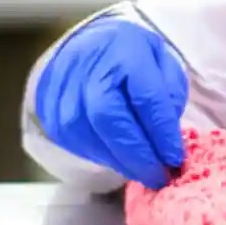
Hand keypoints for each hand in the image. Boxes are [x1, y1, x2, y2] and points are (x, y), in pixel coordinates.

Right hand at [35, 12, 187, 189]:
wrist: (86, 47)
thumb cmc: (129, 57)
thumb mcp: (161, 61)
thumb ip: (169, 93)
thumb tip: (168, 137)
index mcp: (124, 50)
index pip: (145, 97)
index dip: (161, 133)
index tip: (175, 158)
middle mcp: (90, 68)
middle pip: (110, 119)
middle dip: (137, 155)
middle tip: (158, 177)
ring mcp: (64, 90)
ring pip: (90, 136)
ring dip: (121, 161)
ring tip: (142, 171)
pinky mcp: (51, 112)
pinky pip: (76, 143)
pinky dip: (102, 157)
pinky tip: (119, 159)